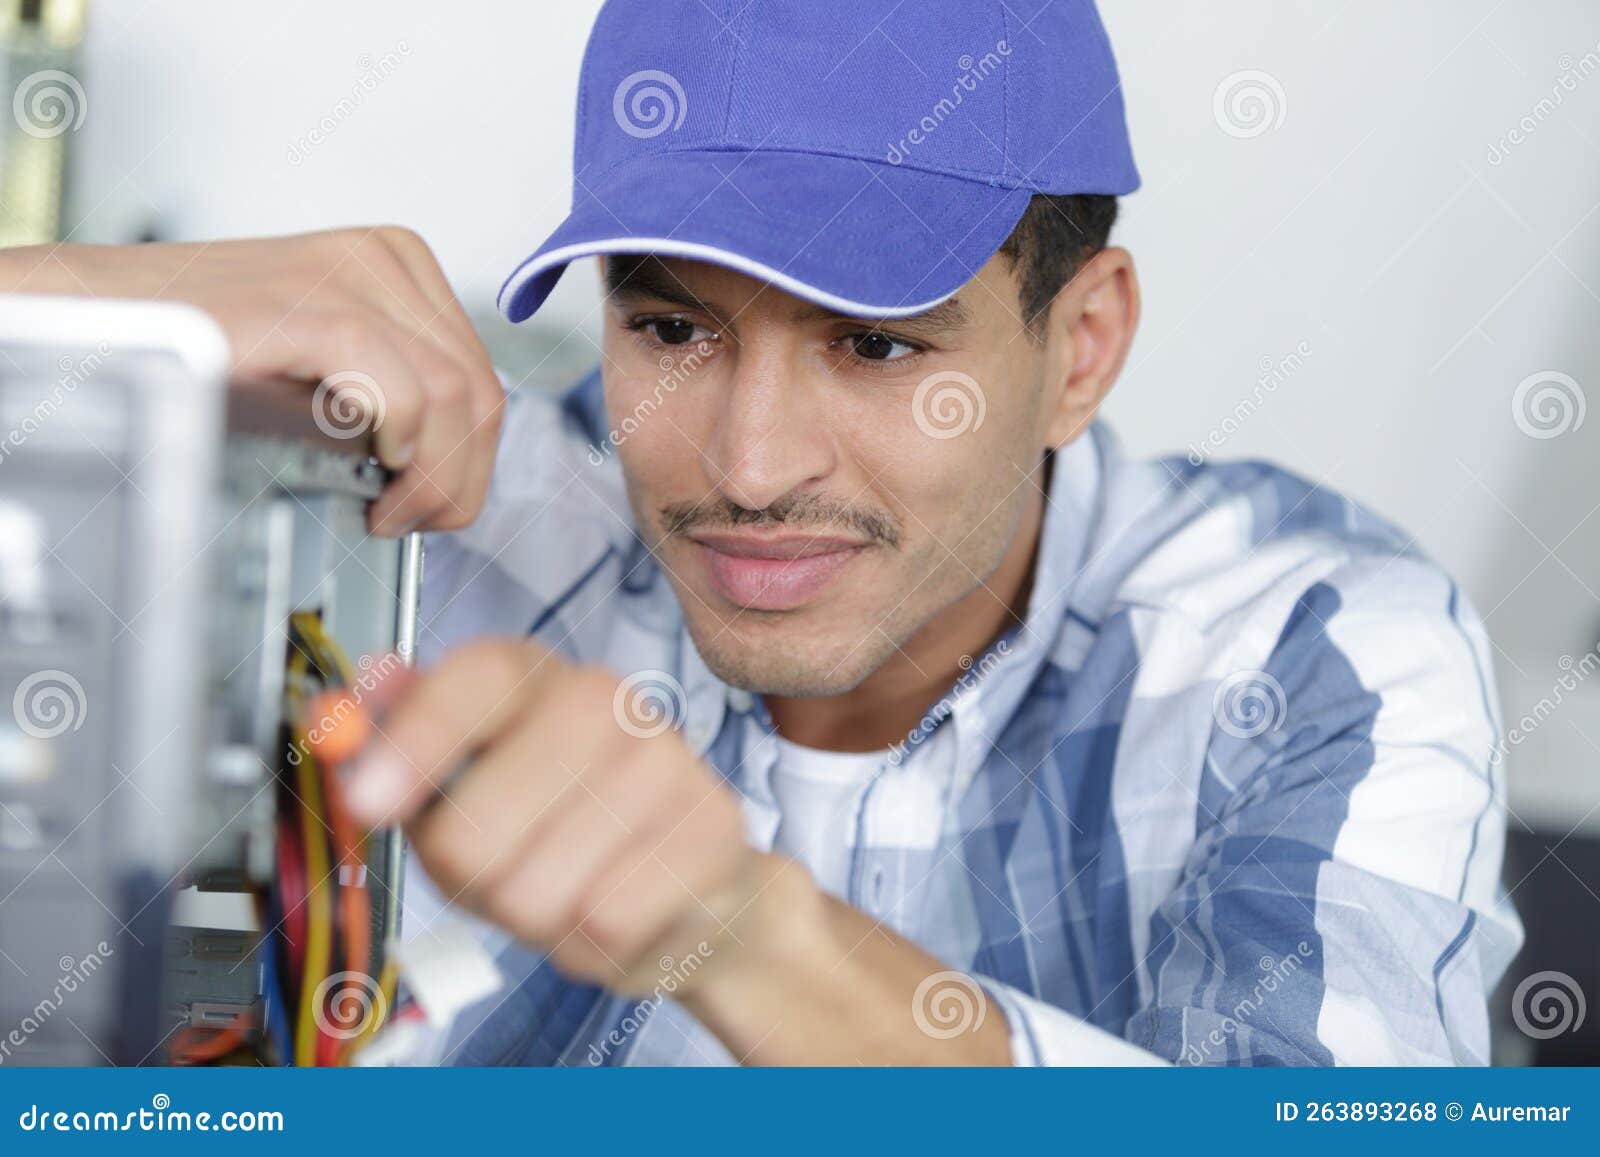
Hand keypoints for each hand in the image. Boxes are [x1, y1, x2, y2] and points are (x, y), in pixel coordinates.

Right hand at [0, 228, 502, 533]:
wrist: (100, 318)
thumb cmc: (202, 345)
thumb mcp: (325, 363)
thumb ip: (393, 391)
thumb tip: (449, 461)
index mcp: (397, 267)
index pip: (483, 378)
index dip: (472, 459)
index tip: (434, 503)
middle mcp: (381, 261)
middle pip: (478, 391)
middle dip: (460, 477)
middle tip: (415, 521)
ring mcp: (347, 276)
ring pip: (454, 395)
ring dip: (434, 476)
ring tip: (391, 510)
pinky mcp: (309, 305)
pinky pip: (402, 388)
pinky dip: (405, 446)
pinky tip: (372, 477)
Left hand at [343, 639, 754, 994]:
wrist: (692, 890)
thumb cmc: (559, 835)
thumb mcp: (463, 791)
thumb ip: (398, 751)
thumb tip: (337, 710)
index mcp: (533, 675)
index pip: (475, 680)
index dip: (414, 740)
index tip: (366, 802)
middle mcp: (607, 699)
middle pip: (481, 822)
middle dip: (468, 877)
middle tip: (496, 873)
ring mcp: (668, 759)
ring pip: (537, 888)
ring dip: (532, 918)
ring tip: (563, 891)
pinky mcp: (713, 828)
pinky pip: (604, 921)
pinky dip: (589, 943)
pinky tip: (612, 912)